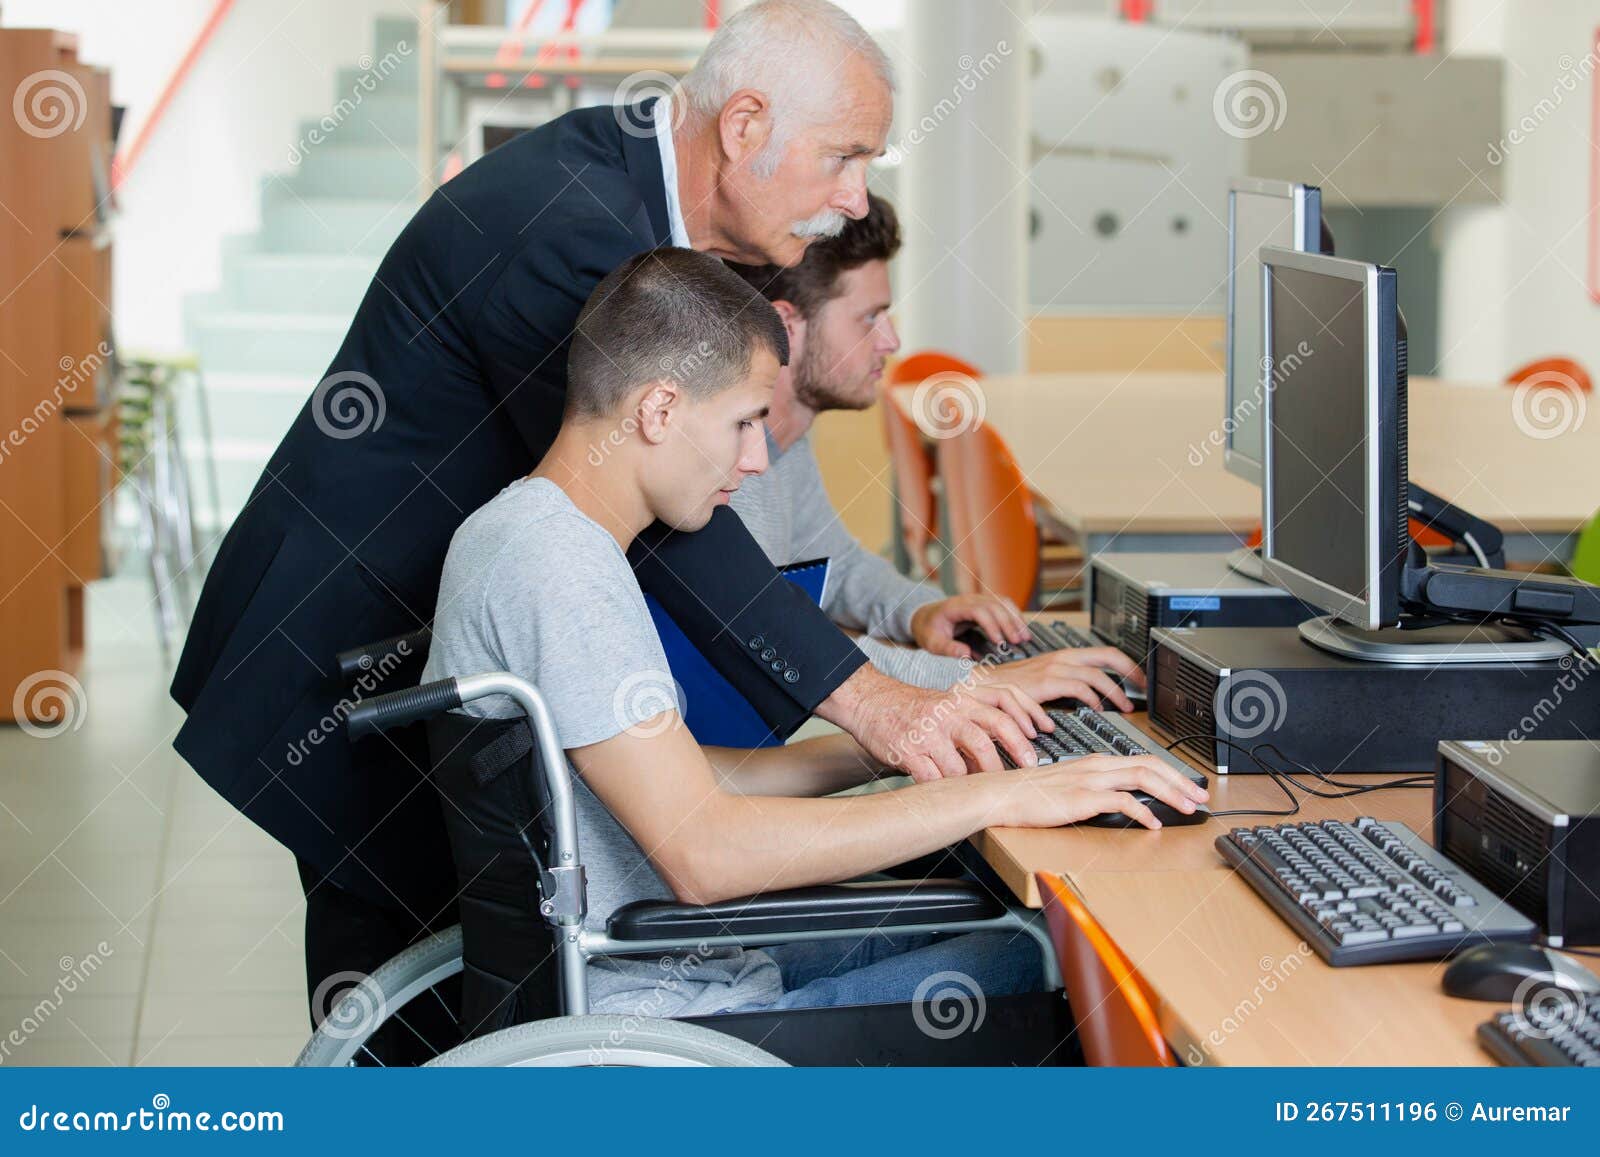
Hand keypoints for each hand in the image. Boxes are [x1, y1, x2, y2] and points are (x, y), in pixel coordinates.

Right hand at [815, 664, 1045, 781]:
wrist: (870, 701)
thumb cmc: (914, 707)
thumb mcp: (950, 702)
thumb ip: (978, 717)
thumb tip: (1012, 744)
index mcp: (962, 699)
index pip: (1004, 704)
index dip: (1026, 723)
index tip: (1037, 741)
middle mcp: (947, 713)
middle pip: (989, 732)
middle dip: (1012, 756)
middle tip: (1022, 776)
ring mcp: (927, 733)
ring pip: (961, 765)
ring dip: (971, 783)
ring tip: (976, 792)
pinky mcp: (908, 752)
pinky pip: (932, 779)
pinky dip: (942, 791)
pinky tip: (947, 794)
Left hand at [910, 594, 1028, 658]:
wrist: (925, 617)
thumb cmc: (929, 630)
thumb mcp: (932, 642)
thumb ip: (947, 648)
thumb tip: (965, 654)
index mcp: (955, 607)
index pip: (979, 611)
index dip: (992, 625)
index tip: (1000, 643)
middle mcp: (969, 599)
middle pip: (994, 606)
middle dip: (1008, 624)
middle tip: (1018, 642)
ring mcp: (978, 599)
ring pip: (1002, 603)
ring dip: (1015, 619)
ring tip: (1026, 637)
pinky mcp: (985, 603)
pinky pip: (1003, 605)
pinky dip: (1014, 615)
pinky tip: (1022, 629)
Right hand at [976, 646, 1146, 712]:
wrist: (982, 685)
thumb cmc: (1009, 687)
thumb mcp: (1041, 682)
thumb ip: (1064, 685)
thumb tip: (1088, 698)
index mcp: (1064, 656)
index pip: (1105, 653)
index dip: (1127, 664)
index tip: (1140, 679)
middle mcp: (1062, 657)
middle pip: (1108, 656)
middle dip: (1131, 672)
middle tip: (1144, 688)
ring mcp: (1054, 667)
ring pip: (1097, 674)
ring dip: (1116, 692)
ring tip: (1125, 707)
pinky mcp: (1046, 681)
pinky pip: (1079, 687)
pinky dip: (1093, 699)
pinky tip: (1097, 710)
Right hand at [982, 754, 1209, 830]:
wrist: (1001, 794)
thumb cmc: (1029, 795)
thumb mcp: (1068, 787)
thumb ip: (1094, 789)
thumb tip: (1118, 802)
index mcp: (1095, 762)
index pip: (1142, 760)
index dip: (1170, 772)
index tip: (1188, 787)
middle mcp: (1097, 766)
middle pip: (1150, 765)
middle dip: (1181, 780)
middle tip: (1201, 796)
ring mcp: (1090, 780)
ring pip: (1143, 778)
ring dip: (1171, 792)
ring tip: (1188, 807)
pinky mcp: (1082, 797)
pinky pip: (1122, 801)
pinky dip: (1143, 811)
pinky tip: (1153, 823)